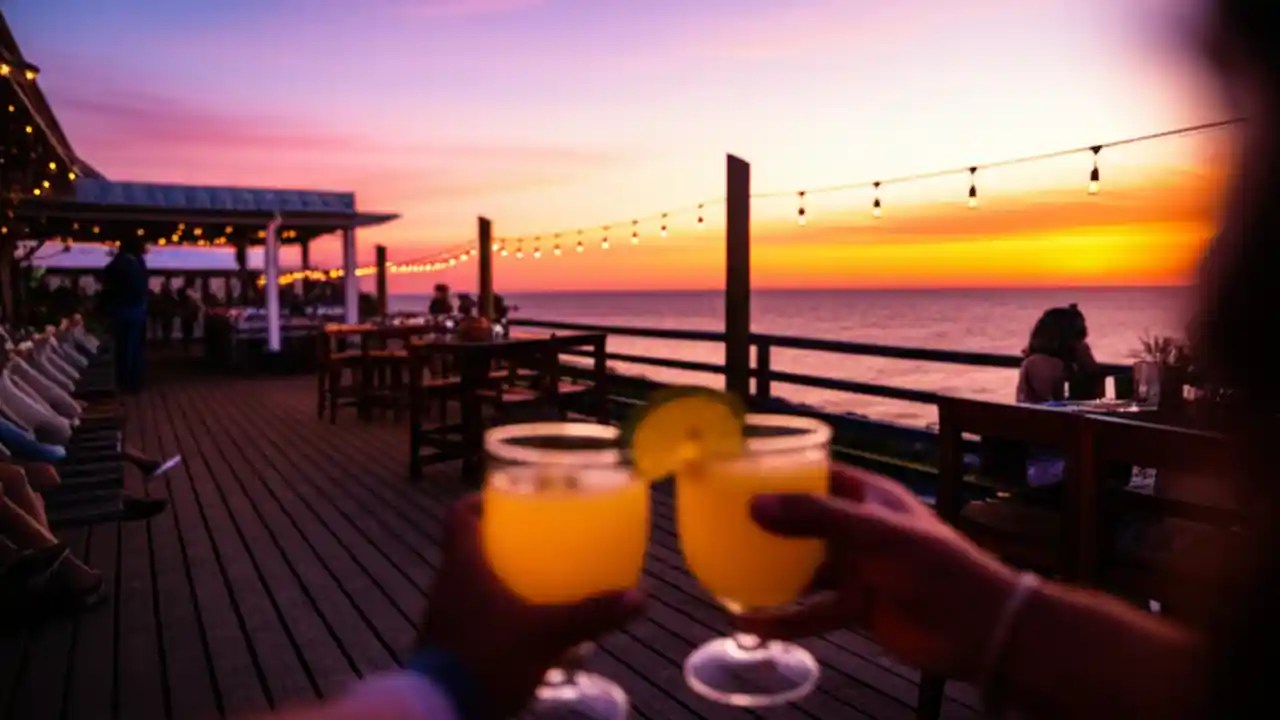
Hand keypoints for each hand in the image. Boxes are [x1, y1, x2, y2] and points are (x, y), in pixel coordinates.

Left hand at [419, 496, 645, 718]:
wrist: (440, 708)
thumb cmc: (488, 658)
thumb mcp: (546, 635)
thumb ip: (591, 614)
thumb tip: (640, 597)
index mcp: (462, 565)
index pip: (458, 515)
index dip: (479, 501)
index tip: (504, 499)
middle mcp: (445, 584)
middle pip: (466, 548)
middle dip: (497, 542)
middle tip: (531, 541)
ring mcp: (441, 617)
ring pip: (467, 584)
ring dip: (495, 580)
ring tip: (531, 584)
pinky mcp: (444, 646)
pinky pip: (469, 617)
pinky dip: (491, 615)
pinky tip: (520, 630)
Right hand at [737, 465, 1018, 679]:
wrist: (979, 628)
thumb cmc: (935, 564)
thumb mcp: (874, 532)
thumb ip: (816, 519)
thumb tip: (754, 505)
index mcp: (867, 497)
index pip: (816, 474)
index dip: (780, 470)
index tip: (738, 472)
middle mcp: (859, 529)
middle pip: (803, 521)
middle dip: (767, 523)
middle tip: (720, 523)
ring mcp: (857, 569)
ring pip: (803, 568)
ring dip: (769, 573)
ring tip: (725, 573)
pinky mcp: (857, 607)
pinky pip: (811, 611)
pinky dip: (783, 618)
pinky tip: (750, 622)